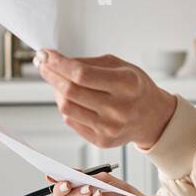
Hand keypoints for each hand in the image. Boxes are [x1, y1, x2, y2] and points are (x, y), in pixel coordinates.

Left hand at [37, 49, 177, 149]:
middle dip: (51, 75)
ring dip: (56, 92)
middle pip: (71, 91)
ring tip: (59, 82)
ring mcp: (109, 128)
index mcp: (126, 85)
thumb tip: (56, 61)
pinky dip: (67, 107)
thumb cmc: (135, 88)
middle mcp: (119, 108)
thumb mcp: (120, 66)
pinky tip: (72, 99)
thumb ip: (89, 63)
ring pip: (66, 108)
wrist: (152, 117)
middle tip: (43, 65)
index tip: (45, 55)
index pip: (81, 74)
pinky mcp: (101, 140)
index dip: (58, 63)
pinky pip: (71, 121)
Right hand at [47, 172, 167, 195]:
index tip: (50, 172)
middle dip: (61, 187)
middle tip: (67, 183)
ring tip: (90, 189)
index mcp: (83, 183)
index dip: (56, 175)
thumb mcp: (106, 180)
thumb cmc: (125, 195)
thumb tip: (71, 173)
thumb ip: (88, 177)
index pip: (66, 178)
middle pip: (61, 192)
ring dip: (77, 194)